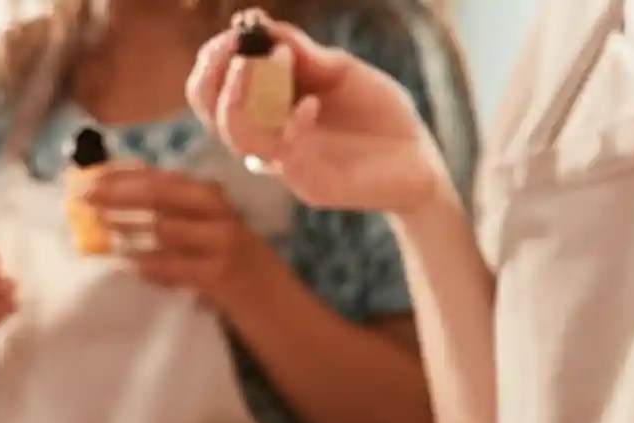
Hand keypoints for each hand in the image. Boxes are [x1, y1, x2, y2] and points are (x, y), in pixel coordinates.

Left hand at [83, 166, 277, 309]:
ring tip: (99, 228)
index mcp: (212, 198)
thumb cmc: (230, 266)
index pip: (161, 176)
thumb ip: (168, 218)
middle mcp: (219, 212)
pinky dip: (150, 265)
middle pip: (162, 193)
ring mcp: (223, 242)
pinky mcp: (221, 274)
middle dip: (118, 193)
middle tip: (84, 198)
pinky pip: (176, 266)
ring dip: (128, 227)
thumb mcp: (203, 234)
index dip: (122, 175)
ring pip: (166, 227)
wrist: (275, 303)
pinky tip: (129, 266)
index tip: (89, 177)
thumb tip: (112, 208)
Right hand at [188, 12, 450, 213]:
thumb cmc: (380, 113)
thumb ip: (304, 53)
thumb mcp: (341, 71)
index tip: (232, 34)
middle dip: (213, 78)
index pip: (215, 92)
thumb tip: (262, 25)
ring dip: (247, 93)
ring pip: (239, 137)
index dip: (212, 63)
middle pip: (213, 115)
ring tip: (279, 56)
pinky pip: (286, 157)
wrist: (420, 159)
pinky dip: (294, 124)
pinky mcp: (310, 186)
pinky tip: (314, 103)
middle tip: (235, 47)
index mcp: (269, 109)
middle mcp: (268, 138)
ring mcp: (286, 165)